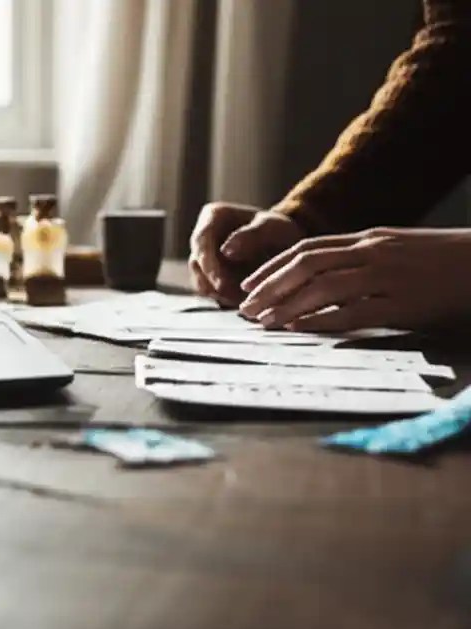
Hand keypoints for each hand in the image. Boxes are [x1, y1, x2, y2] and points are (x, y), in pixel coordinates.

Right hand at [188, 203, 303, 306]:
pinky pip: (208, 289)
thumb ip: (252, 235)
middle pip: (197, 263)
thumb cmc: (279, 230)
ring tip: (242, 300)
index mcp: (213, 215)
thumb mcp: (273, 227)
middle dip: (214, 283)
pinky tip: (241, 300)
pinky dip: (222, 297)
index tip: (221, 283)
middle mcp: (202, 235)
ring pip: (200, 279)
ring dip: (218, 292)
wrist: (284, 243)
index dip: (208, 264)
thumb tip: (225, 250)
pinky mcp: (207, 274)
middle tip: (234, 298)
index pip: (201, 241)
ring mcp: (202, 256)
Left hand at [238, 228, 470, 331]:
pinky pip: (354, 312)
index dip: (273, 266)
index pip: (308, 247)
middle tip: (244, 307)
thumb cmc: (444, 262)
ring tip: (263, 322)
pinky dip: (323, 321)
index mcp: (369, 239)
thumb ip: (362, 260)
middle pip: (307, 264)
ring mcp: (389, 276)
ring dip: (288, 305)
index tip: (248, 284)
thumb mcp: (398, 250)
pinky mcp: (404, 303)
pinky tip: (299, 329)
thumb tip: (324, 278)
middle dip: (270, 285)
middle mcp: (373, 252)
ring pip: (324, 287)